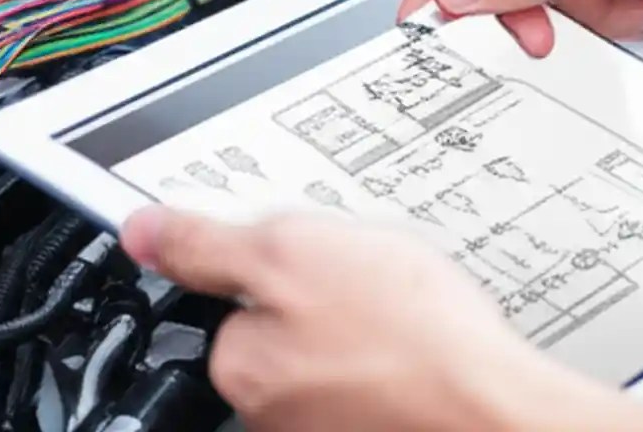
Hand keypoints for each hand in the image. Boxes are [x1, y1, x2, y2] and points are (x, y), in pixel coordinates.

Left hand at [119, 206, 613, 431]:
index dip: (268, 259)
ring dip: (355, 323)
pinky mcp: (370, 424)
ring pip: (326, 351)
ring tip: (403, 311)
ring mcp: (321, 425)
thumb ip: (207, 242)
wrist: (500, 410)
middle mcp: (269, 411)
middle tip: (365, 275)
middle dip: (313, 294)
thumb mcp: (292, 250)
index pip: (224, 295)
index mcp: (240, 362)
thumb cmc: (411, 337)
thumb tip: (142, 231)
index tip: (309, 259)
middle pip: (275, 327)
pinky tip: (422, 343)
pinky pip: (367, 377)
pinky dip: (389, 356)